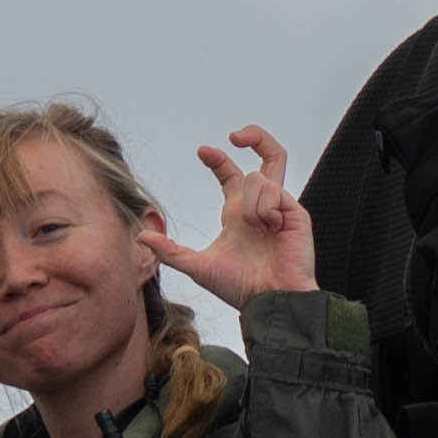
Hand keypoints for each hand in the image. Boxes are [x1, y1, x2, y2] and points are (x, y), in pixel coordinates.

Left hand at [141, 127, 319, 307]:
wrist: (270, 301)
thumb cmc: (241, 289)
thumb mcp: (197, 267)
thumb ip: (170, 251)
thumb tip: (141, 237)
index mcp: (239, 213)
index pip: (231, 175)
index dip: (218, 160)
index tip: (202, 151)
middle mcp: (260, 206)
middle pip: (268, 157)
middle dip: (256, 136)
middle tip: (236, 136)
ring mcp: (281, 207)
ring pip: (259, 176)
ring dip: (250, 200)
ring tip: (255, 228)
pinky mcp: (296, 213)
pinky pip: (274, 192)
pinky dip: (264, 208)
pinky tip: (269, 228)